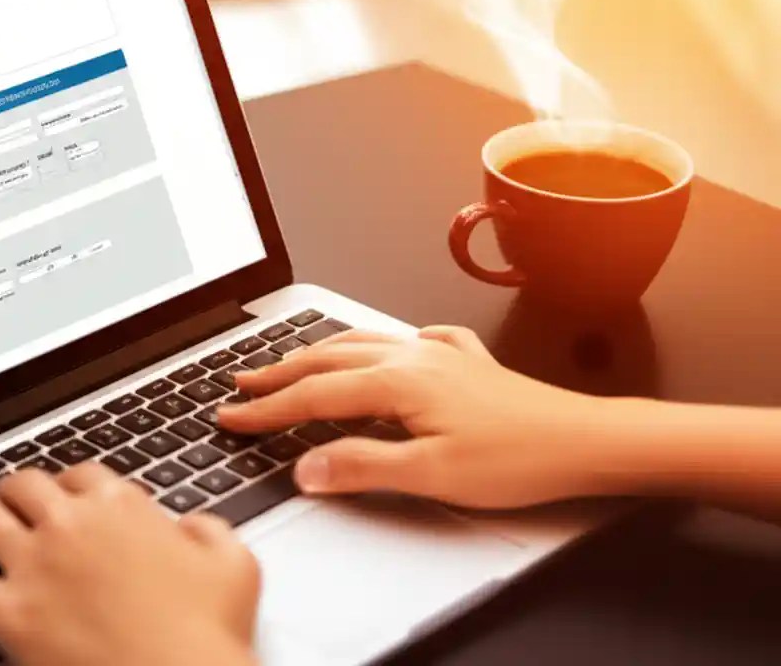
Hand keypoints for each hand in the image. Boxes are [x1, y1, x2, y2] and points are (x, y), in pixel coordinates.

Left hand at [0, 463, 259, 665]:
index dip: (71, 485)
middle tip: (14, 505)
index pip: (82, 474)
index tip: (68, 497)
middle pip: (24, 485)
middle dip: (17, 494)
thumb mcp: (234, 564)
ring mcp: (33, 566)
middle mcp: (70, 525)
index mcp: (121, 506)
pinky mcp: (6, 614)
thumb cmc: (208, 634)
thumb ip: (209, 530)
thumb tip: (191, 524)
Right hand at [217, 326, 620, 508]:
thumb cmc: (519, 458)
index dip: (267, 408)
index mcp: (398, 382)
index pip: (314, 394)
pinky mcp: (465, 363)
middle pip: (329, 358)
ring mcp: (440, 356)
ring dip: (320, 352)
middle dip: (280, 370)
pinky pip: (411, 341)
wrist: (585, 441)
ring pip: (363, 343)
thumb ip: (363, 467)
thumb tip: (307, 467)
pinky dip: (384, 343)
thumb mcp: (432, 475)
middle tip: (242, 381)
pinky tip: (392, 346)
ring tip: (291, 360)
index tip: (231, 414)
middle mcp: (413, 358)